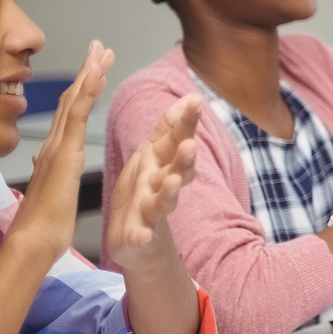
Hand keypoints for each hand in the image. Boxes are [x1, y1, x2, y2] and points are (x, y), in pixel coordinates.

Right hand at [17, 42, 111, 261]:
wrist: (35, 239)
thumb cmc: (45, 222)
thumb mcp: (51, 189)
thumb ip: (48, 170)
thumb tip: (43, 160)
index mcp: (55, 151)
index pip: (69, 112)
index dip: (81, 88)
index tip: (95, 67)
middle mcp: (54, 143)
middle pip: (71, 99)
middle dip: (87, 71)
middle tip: (100, 47)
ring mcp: (58, 146)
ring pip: (74, 101)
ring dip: (89, 73)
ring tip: (103, 51)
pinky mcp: (64, 152)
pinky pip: (76, 116)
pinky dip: (87, 92)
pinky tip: (98, 74)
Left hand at [106, 95, 201, 266]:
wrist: (136, 238)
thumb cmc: (144, 190)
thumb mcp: (154, 154)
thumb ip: (171, 128)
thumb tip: (192, 95)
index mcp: (164, 163)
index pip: (180, 139)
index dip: (188, 122)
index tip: (196, 102)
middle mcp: (163, 185)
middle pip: (178, 170)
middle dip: (185, 158)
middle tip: (189, 145)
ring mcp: (153, 210)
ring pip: (164, 200)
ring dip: (169, 192)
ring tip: (171, 183)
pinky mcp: (140, 235)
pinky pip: (141, 236)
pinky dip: (142, 236)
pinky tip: (143, 235)